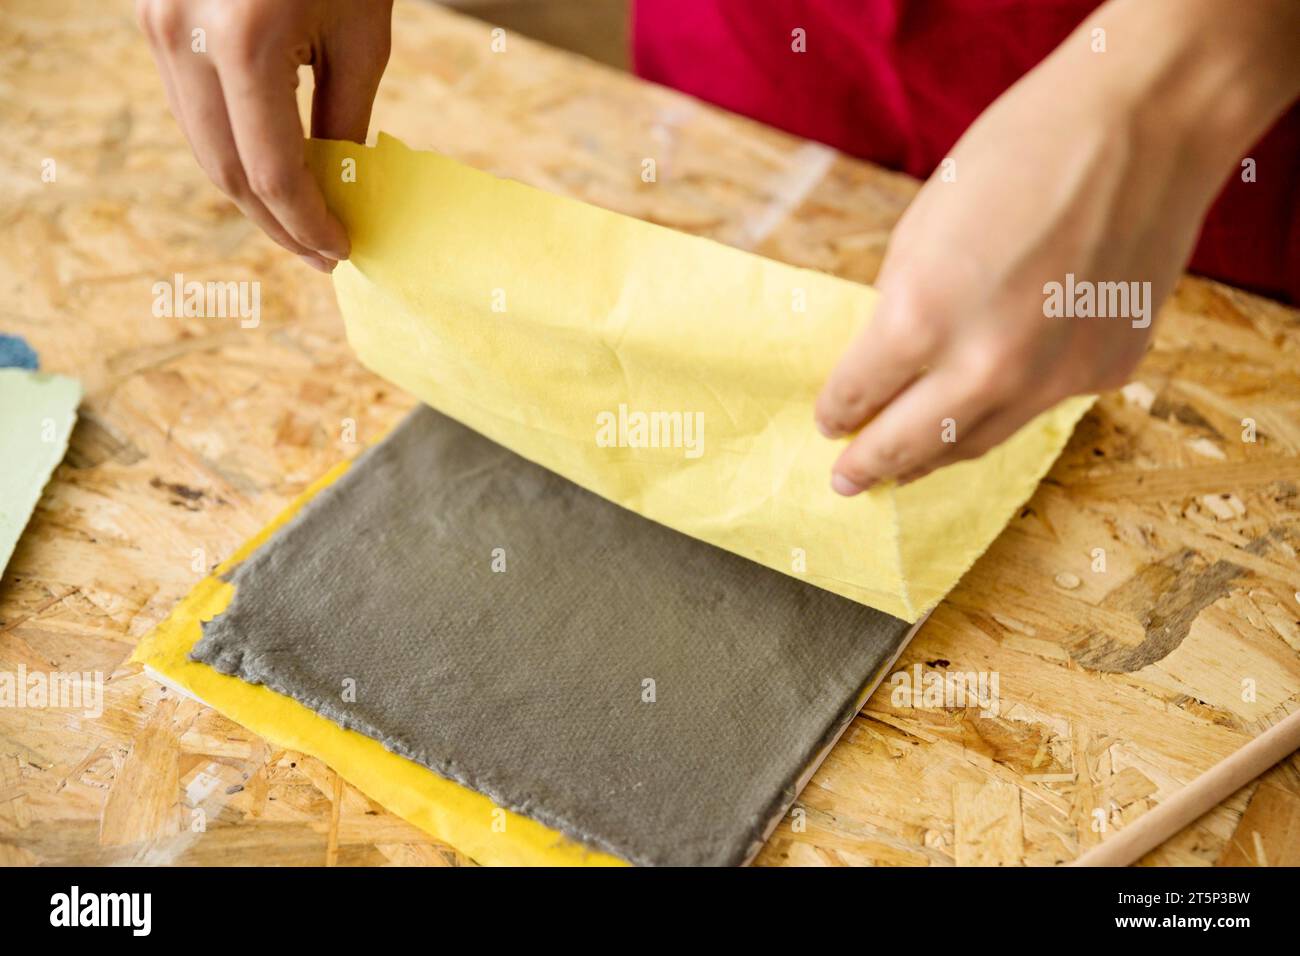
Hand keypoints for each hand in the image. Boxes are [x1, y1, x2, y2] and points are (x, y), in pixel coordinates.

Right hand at [137, 0, 392, 271]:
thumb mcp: (361, 37)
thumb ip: (344, 122)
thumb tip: (334, 193)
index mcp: (245, 42)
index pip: (273, 172)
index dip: (308, 224)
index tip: (340, 251)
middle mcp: (184, 35)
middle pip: (226, 172)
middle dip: (278, 224)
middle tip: (321, 252)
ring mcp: (155, 24)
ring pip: (200, 146)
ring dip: (252, 194)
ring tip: (302, 220)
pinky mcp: (149, 16)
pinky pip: (190, 108)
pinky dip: (231, 148)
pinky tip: (272, 170)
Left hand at [814, 0, 1299, 494]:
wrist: (1143, 126)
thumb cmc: (1018, 154)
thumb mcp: (922, 227)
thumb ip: (899, 305)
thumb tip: (889, 360)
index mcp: (919, 320)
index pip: (858, 393)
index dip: (837, 410)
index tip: (828, 422)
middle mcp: (985, 367)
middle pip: (909, 445)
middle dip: (870, 466)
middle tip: (847, 482)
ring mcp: (1052, 379)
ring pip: (978, 442)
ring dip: (936, 457)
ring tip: (907, 468)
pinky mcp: (1104, 373)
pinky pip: (1042, 404)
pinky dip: (1012, 403)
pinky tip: (996, 394)